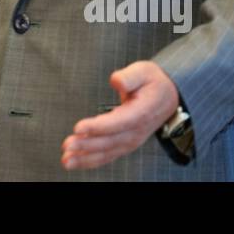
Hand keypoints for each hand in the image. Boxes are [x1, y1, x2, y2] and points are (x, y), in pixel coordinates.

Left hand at [61, 60, 179, 170]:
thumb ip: (129, 76)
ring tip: (67, 159)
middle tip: (67, 145)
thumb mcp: (144, 71)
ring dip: (85, 157)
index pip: (119, 122)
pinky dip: (90, 161)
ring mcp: (131, 140)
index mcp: (142, 112)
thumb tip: (116, 81)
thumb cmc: (152, 82)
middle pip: (110, 140)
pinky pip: (107, 156)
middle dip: (86, 144)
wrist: (167, 97)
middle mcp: (137, 130)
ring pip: (107, 152)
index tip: (79, 127)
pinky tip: (74, 161)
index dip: (99, 126)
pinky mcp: (124, 144)